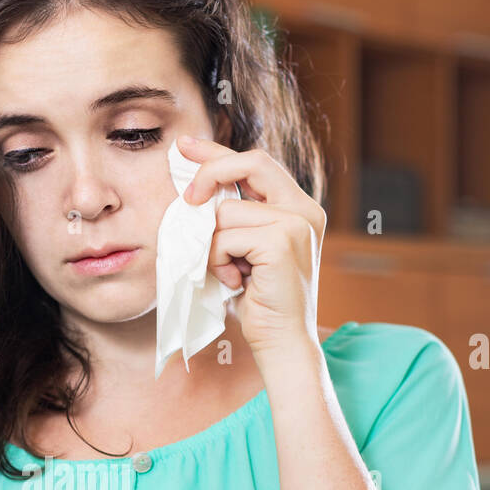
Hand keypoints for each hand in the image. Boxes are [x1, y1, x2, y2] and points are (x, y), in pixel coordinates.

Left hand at [177, 135, 326, 362]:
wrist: (282, 343)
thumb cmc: (259, 303)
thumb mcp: (243, 252)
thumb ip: (232, 220)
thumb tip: (192, 192)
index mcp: (298, 208)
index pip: (256, 163)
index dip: (219, 152)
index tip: (185, 147)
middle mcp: (304, 209)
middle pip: (250, 162)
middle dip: (210, 173)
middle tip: (186, 198)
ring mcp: (296, 223)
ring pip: (226, 212)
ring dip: (212, 244)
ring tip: (228, 272)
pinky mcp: (282, 241)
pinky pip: (225, 236)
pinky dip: (217, 260)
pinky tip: (236, 282)